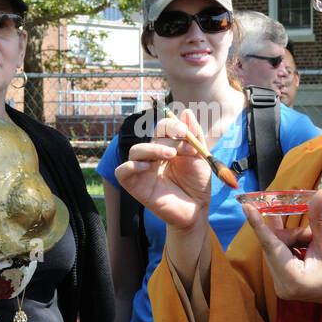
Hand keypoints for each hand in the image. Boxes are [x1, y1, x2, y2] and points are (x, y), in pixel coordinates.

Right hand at [114, 107, 211, 233]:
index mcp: (167, 147)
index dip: (173, 126)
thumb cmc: (197, 184)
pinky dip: (130, 166)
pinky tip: (147, 168)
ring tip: (170, 156)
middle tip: (186, 150)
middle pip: (150, 137)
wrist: (197, 210)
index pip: (162, 128)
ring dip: (153, 149)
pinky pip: (122, 172)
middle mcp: (152, 156)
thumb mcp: (200, 156)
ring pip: (135, 151)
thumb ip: (194, 135)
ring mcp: (143, 171)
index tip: (186, 134)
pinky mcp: (135, 186)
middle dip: (169, 140)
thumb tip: (185, 111)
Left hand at [244, 188, 321, 310]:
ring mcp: (280, 284)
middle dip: (293, 234)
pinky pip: (279, 253)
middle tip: (313, 237)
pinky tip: (307, 247)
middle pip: (275, 245)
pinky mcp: (281, 280)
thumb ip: (319, 218)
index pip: (271, 246)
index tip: (246, 207)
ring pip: (278, 247)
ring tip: (315, 246)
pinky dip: (292, 245)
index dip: (258, 224)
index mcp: (293, 279)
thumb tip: (321, 193)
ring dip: (296, 240)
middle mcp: (282, 285)